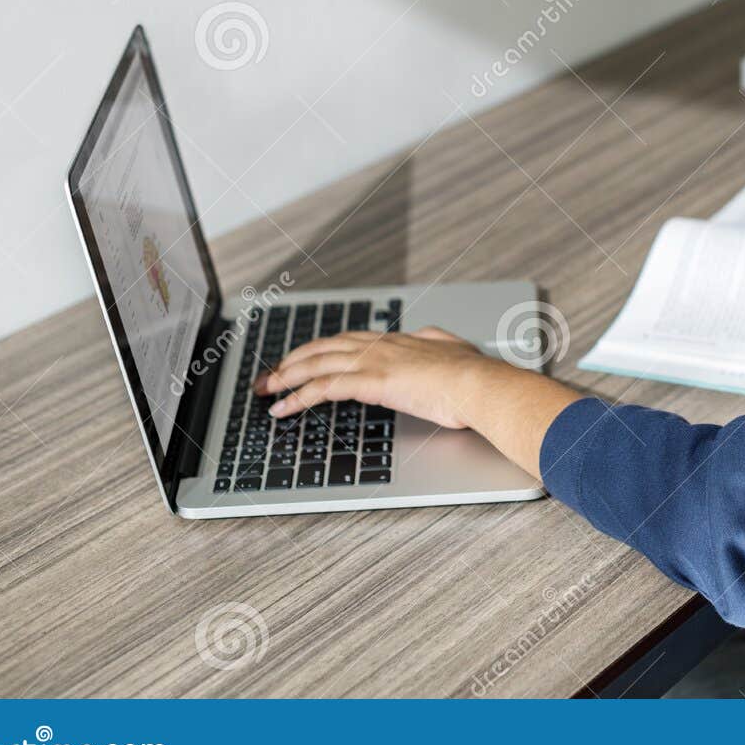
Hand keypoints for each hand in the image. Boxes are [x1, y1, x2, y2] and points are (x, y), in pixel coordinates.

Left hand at [255, 327, 501, 428]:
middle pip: (322, 348)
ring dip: (285, 377)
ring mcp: (374, 362)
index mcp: (397, 340)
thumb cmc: (473, 375)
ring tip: (265, 390)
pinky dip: (298, 397)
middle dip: (291, 362)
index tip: (301, 360)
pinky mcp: (371, 382)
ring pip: (316, 364)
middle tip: (269, 376)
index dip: (319, 350)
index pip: (346, 341)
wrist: (480, 384)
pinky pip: (323, 388)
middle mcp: (380, 346)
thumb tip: (431, 337)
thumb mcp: (453, 350)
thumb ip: (437, 342)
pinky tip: (283, 408)